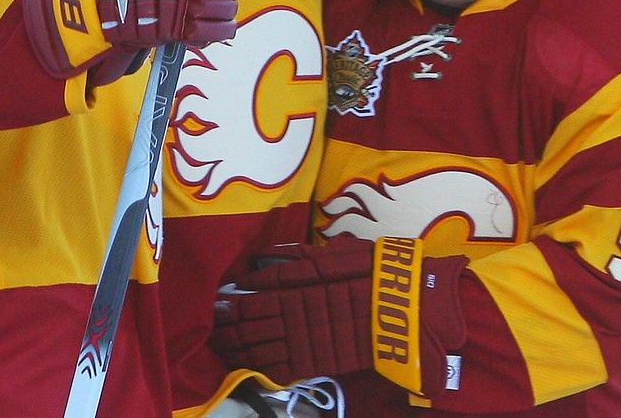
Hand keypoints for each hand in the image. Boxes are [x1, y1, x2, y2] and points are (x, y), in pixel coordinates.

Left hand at [211, 236, 467, 397]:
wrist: (407, 309)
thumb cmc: (377, 274)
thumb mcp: (340, 254)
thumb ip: (302, 257)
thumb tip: (269, 256)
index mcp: (301, 281)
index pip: (259, 289)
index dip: (238, 295)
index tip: (222, 296)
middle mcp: (296, 309)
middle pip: (253, 316)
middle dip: (230, 321)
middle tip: (213, 322)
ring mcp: (304, 337)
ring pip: (260, 342)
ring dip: (237, 343)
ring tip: (220, 342)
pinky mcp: (316, 361)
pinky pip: (280, 366)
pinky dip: (259, 365)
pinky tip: (245, 363)